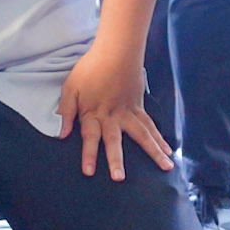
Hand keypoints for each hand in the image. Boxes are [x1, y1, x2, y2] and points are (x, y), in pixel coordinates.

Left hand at [57, 44, 172, 178]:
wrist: (116, 51)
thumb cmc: (91, 68)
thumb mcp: (71, 87)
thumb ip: (66, 111)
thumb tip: (61, 134)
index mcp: (93, 113)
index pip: (89, 137)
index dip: (88, 155)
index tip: (89, 172)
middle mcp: (112, 116)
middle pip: (114, 141)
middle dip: (116, 160)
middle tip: (120, 178)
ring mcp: (128, 112)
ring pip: (142, 135)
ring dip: (153, 152)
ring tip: (166, 167)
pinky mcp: (139, 107)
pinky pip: (150, 126)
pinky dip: (159, 138)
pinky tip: (168, 150)